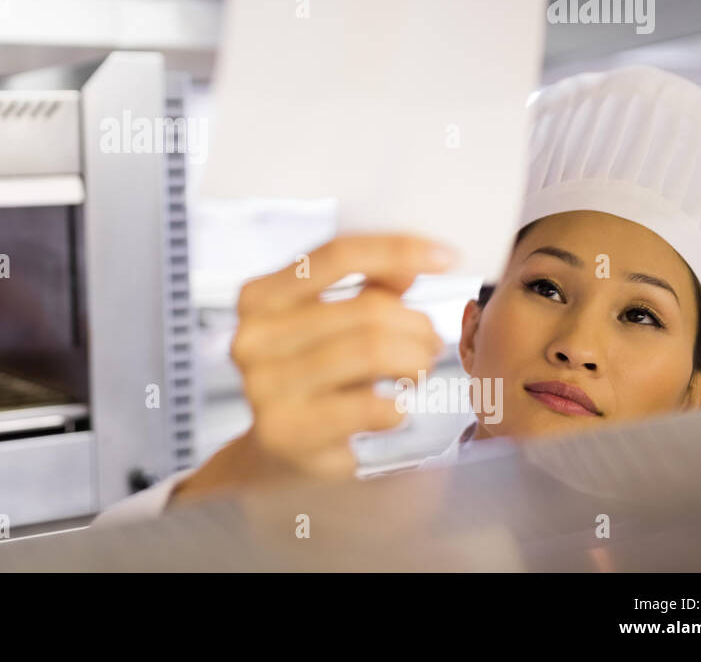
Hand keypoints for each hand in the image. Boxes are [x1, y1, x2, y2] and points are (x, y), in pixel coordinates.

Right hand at [172, 234, 452, 502]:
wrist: (277, 451)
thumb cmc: (312, 378)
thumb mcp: (330, 324)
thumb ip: (368, 289)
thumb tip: (410, 265)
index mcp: (259, 297)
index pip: (336, 256)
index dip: (398, 249)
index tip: (448, 256)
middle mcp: (252, 338)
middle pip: (365, 309)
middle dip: (417, 324)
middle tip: (433, 342)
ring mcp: (265, 387)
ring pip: (372, 352)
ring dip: (415, 361)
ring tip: (420, 371)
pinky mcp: (288, 433)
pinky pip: (371, 407)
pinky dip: (398, 407)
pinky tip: (394, 410)